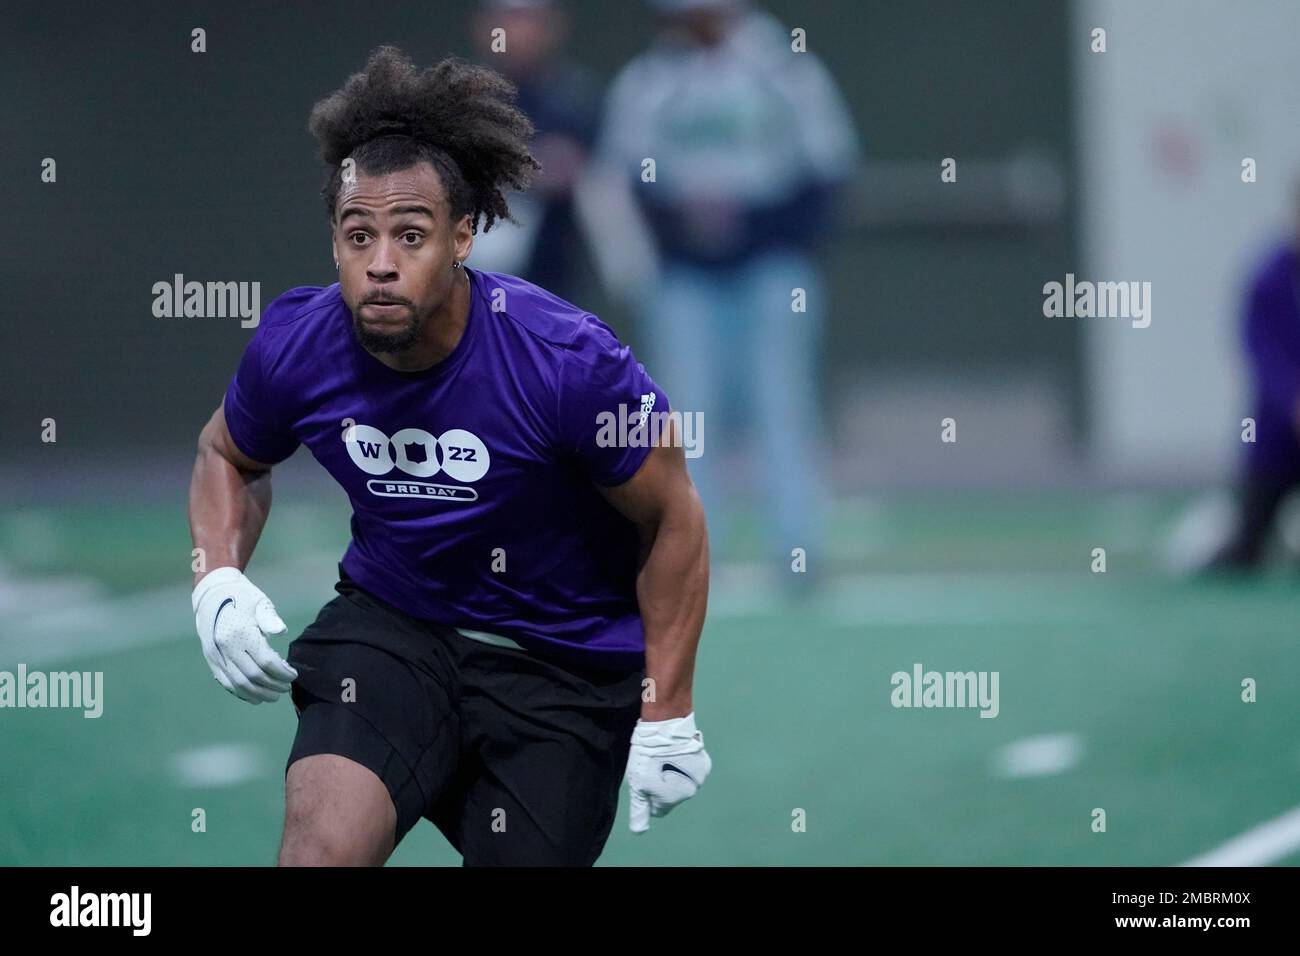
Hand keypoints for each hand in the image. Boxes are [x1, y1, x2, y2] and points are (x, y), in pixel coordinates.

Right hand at [192, 566, 297, 703]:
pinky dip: (241, 693)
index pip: (265, 661)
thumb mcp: (260, 602)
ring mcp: (216, 654)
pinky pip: (226, 682)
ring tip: (274, 696)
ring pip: (238, 683)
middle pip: (252, 676)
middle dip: (272, 685)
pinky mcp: (211, 659)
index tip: (293, 674)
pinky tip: (255, 696)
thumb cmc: (243, 597)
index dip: (281, 672)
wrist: (213, 593)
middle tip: (286, 687)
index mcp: (240, 632)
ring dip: (258, 693)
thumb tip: (281, 631)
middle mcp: (225, 646)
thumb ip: (270, 618)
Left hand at [625, 711, 710, 832]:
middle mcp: (689, 793)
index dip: (649, 797)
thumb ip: (639, 809)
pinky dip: (686, 765)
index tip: (645, 781)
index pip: (658, 809)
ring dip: (675, 775)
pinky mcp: (704, 764)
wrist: (666, 728)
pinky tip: (677, 754)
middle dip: (663, 786)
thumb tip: (639, 832)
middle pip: (672, 796)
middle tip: (654, 767)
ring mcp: (699, 778)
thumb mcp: (637, 784)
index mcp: (670, 800)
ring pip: (683, 783)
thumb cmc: (648, 757)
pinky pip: (693, 771)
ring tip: (665, 758)